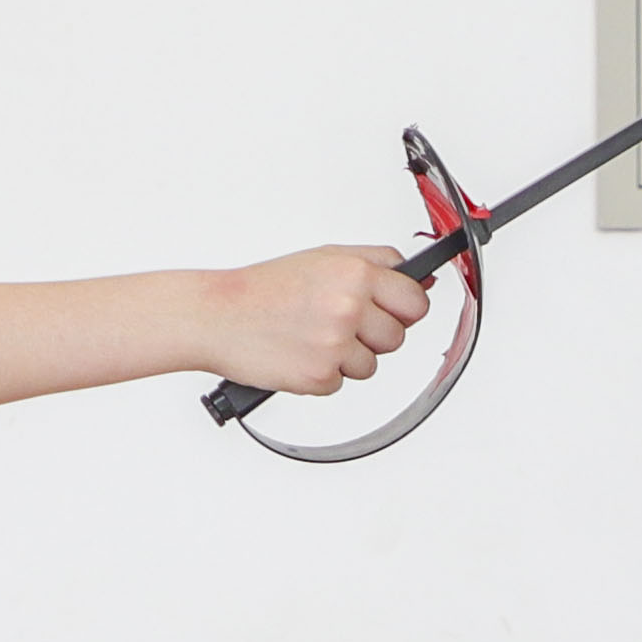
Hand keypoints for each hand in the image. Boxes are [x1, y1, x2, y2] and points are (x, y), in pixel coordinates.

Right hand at [207, 246, 431, 397]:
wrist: (217, 316)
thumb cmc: (265, 288)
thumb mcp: (324, 258)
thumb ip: (378, 264)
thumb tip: (425, 278)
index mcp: (355, 273)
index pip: (415, 301)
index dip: (405, 309)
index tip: (391, 311)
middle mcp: (348, 307)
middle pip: (397, 337)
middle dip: (373, 335)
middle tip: (337, 323)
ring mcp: (335, 344)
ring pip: (371, 365)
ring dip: (347, 357)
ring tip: (312, 336)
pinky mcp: (319, 376)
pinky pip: (341, 383)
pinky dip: (322, 374)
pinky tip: (299, 352)